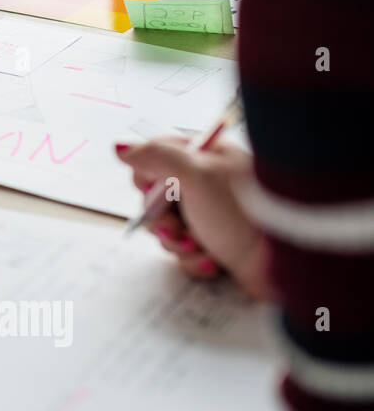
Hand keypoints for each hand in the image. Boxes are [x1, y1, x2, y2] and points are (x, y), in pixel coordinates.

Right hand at [117, 138, 271, 299]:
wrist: (288, 262)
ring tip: (201, 246)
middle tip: (178, 226)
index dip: (147, 179)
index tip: (154, 191)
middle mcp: (209, 184)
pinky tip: (213, 260)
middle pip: (157, 200)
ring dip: (178, 244)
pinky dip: (194, 260)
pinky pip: (186, 252)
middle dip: (162, 220)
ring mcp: (213, 215)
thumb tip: (121, 148)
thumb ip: (155, 157)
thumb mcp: (196, 176)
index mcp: (207, 157)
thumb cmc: (246, 213)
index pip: (157, 159)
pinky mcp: (219, 244)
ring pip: (169, 229)